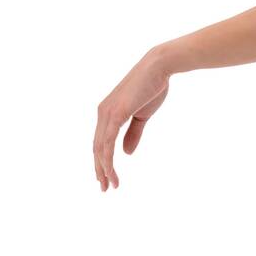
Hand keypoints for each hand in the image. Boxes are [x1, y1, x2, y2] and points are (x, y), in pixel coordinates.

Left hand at [94, 47, 170, 190]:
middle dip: (100, 169)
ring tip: (109, 185)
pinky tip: (111, 170)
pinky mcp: (115, 113)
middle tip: (105, 187)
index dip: (103, 161)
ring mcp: (107, 113)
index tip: (108, 177)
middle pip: (96, 148)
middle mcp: (103, 113)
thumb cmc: (153, 87)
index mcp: (108, 113)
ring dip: (103, 168)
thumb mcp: (142, 115)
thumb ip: (133, 133)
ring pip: (99, 148)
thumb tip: (125, 153)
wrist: (159, 67)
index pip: (101, 142)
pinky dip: (107, 158)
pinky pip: (107, 141)